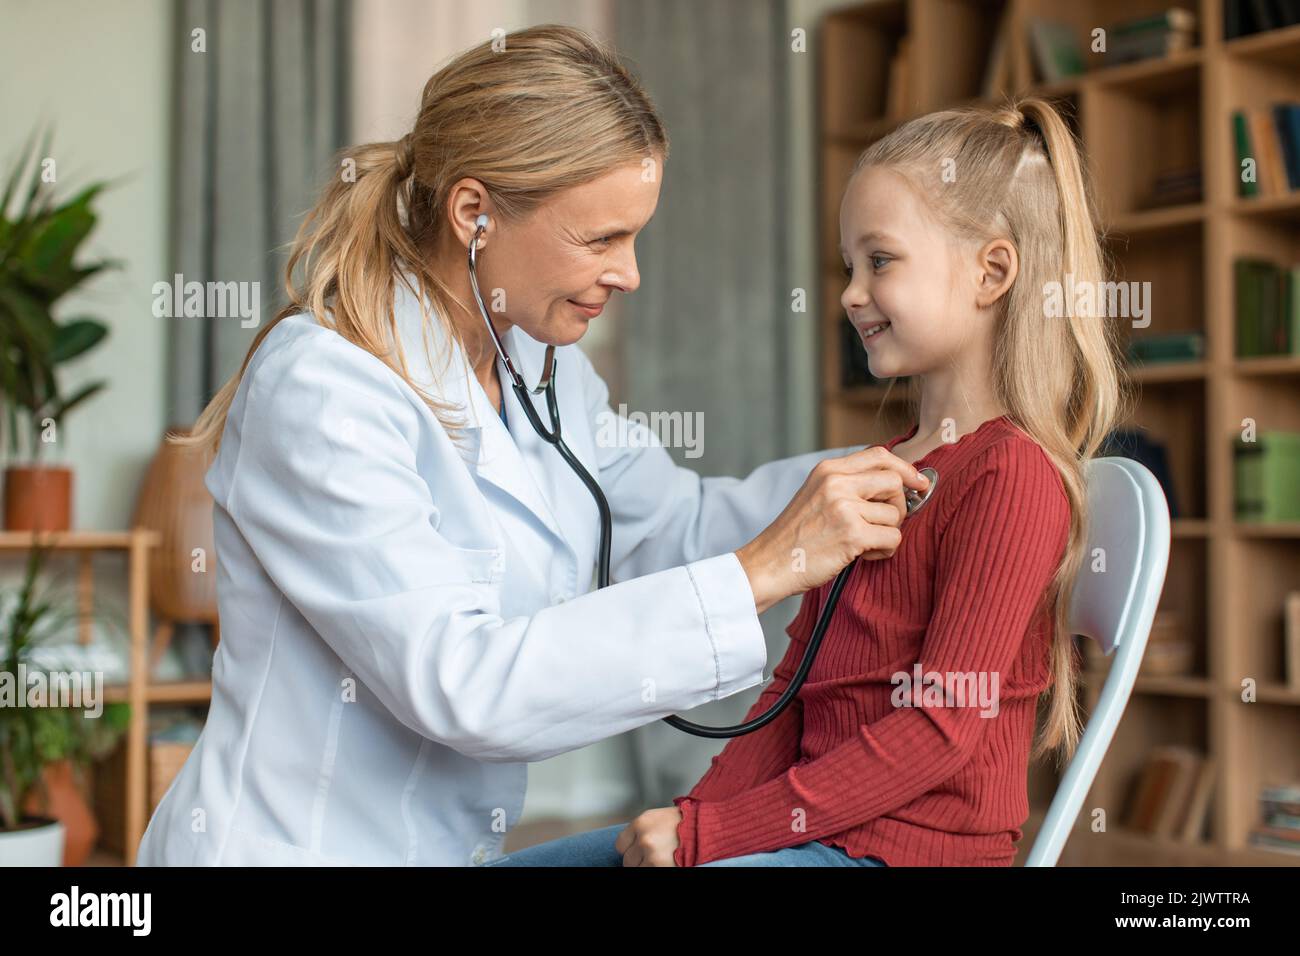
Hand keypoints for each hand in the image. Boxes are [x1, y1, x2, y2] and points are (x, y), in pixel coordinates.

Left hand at [614, 807, 682, 866]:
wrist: (704, 829)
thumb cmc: (682, 823)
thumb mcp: (656, 818)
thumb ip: (640, 830)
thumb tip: (629, 846)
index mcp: (640, 823)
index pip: (620, 845)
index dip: (630, 849)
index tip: (637, 850)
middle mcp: (644, 839)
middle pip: (627, 860)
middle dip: (638, 860)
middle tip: (652, 855)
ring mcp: (651, 855)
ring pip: (636, 869)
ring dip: (646, 866)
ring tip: (659, 858)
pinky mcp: (659, 867)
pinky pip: (647, 872)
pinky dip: (654, 869)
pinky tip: (664, 862)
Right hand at [736, 446, 929, 612]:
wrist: (768, 564)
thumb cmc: (795, 537)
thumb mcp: (816, 496)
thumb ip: (848, 484)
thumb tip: (897, 482)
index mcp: (828, 469)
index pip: (879, 454)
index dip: (904, 467)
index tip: (918, 483)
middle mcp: (836, 482)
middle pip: (894, 480)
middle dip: (899, 505)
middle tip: (885, 524)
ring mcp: (844, 507)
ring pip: (895, 514)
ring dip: (887, 534)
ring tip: (864, 545)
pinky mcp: (852, 534)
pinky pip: (893, 538)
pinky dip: (884, 551)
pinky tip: (864, 556)